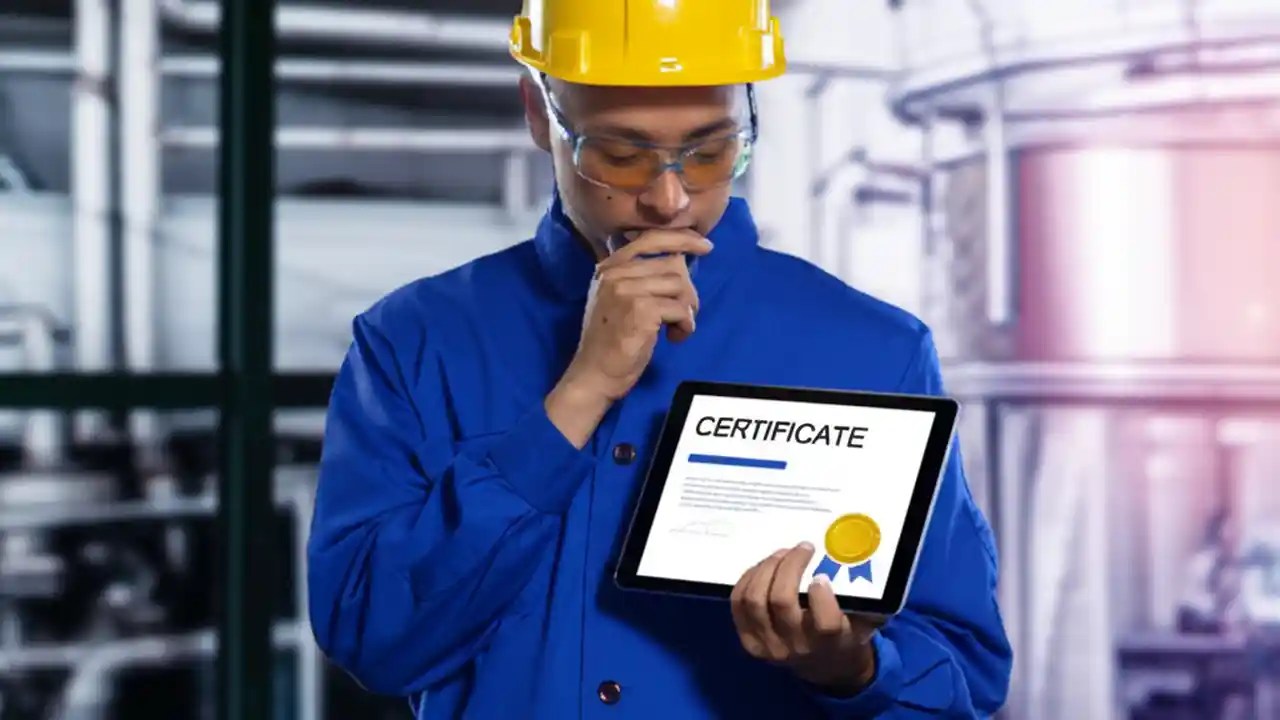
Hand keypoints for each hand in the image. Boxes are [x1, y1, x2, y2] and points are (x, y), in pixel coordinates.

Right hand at [563, 229, 712, 401]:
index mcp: (610, 266)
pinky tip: (675, 338)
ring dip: (688, 310)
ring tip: (677, 328)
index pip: (651, 238)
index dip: (682, 238)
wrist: (594, 373)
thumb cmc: (610, 340)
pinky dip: (686, 324)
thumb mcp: (617, 298)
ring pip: (679, 285)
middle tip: (685, 314)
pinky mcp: (640, 310)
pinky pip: (680, 308)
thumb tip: (680, 259)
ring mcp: (626, 290)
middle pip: (673, 264)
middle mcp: (615, 272)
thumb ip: (639, 276)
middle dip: (688, 290)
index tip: (705, 246)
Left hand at [730, 542, 884, 695]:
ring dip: (767, 568)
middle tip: (803, 548)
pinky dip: (748, 579)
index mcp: (830, 643)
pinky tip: (764, 567)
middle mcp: (797, 647)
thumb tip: (859, 561)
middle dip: (789, 566)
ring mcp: (768, 645)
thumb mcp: (865, 620)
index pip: (826, 624)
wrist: (824, 665)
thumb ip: (865, 599)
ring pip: (756, 600)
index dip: (821, 596)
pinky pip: (739, 603)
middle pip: (782, 601)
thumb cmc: (846, 633)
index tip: (821, 576)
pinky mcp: (748, 641)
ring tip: (782, 554)